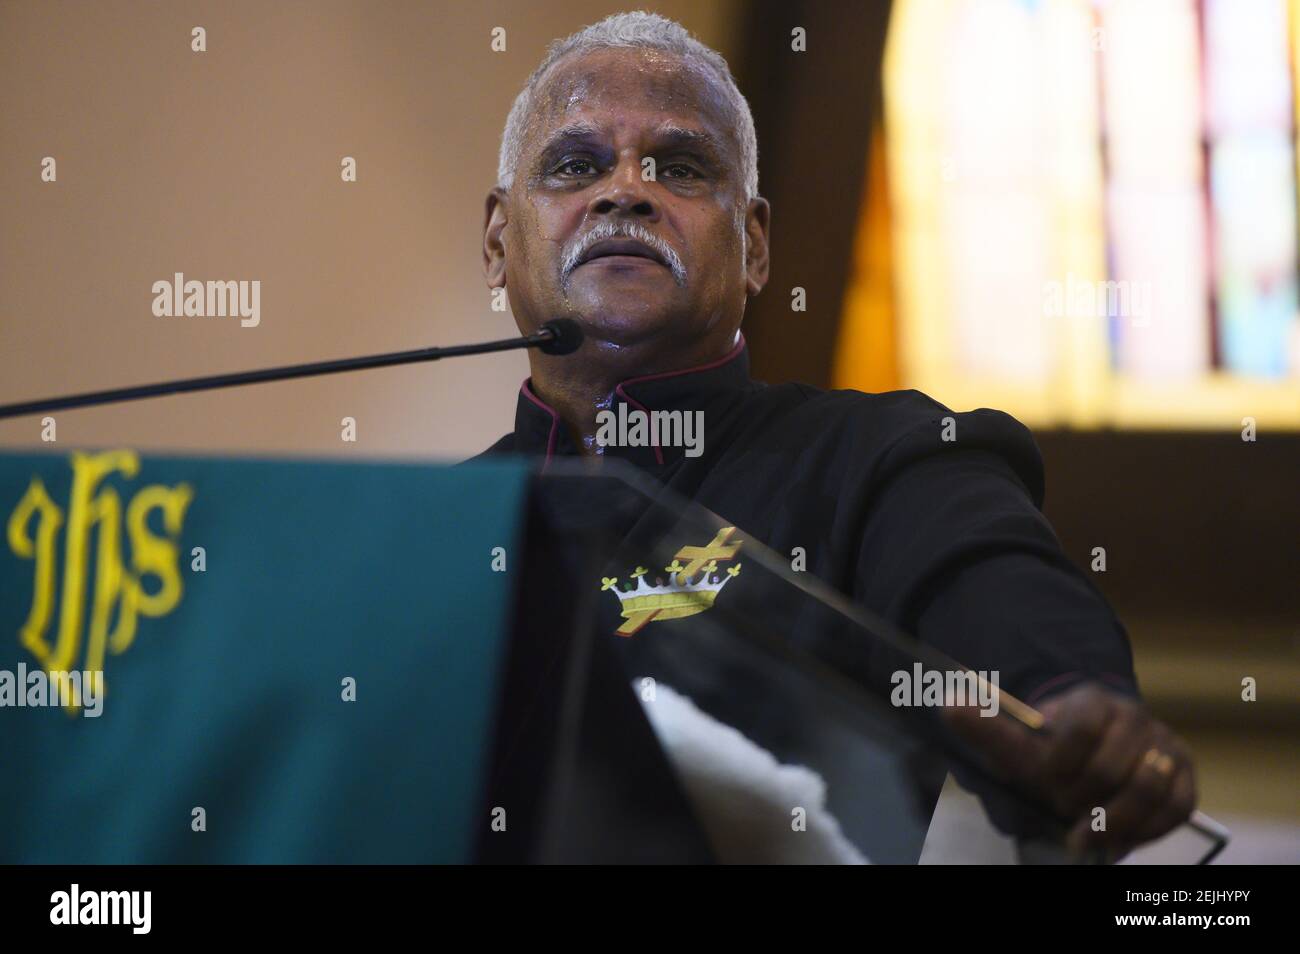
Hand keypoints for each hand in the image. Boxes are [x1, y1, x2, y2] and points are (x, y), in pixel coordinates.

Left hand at [944, 682, 1196, 860]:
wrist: (1088, 763)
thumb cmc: (1049, 754)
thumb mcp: (1015, 744)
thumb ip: (984, 726)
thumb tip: (948, 702)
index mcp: (1092, 700)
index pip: (1084, 725)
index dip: (1062, 760)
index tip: (1045, 778)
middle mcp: (1134, 718)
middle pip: (1114, 766)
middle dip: (1081, 796)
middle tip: (1062, 806)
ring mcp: (1164, 747)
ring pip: (1148, 787)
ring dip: (1112, 820)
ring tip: (1083, 833)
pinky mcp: (1184, 779)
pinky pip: (1175, 809)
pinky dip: (1144, 829)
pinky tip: (1114, 837)